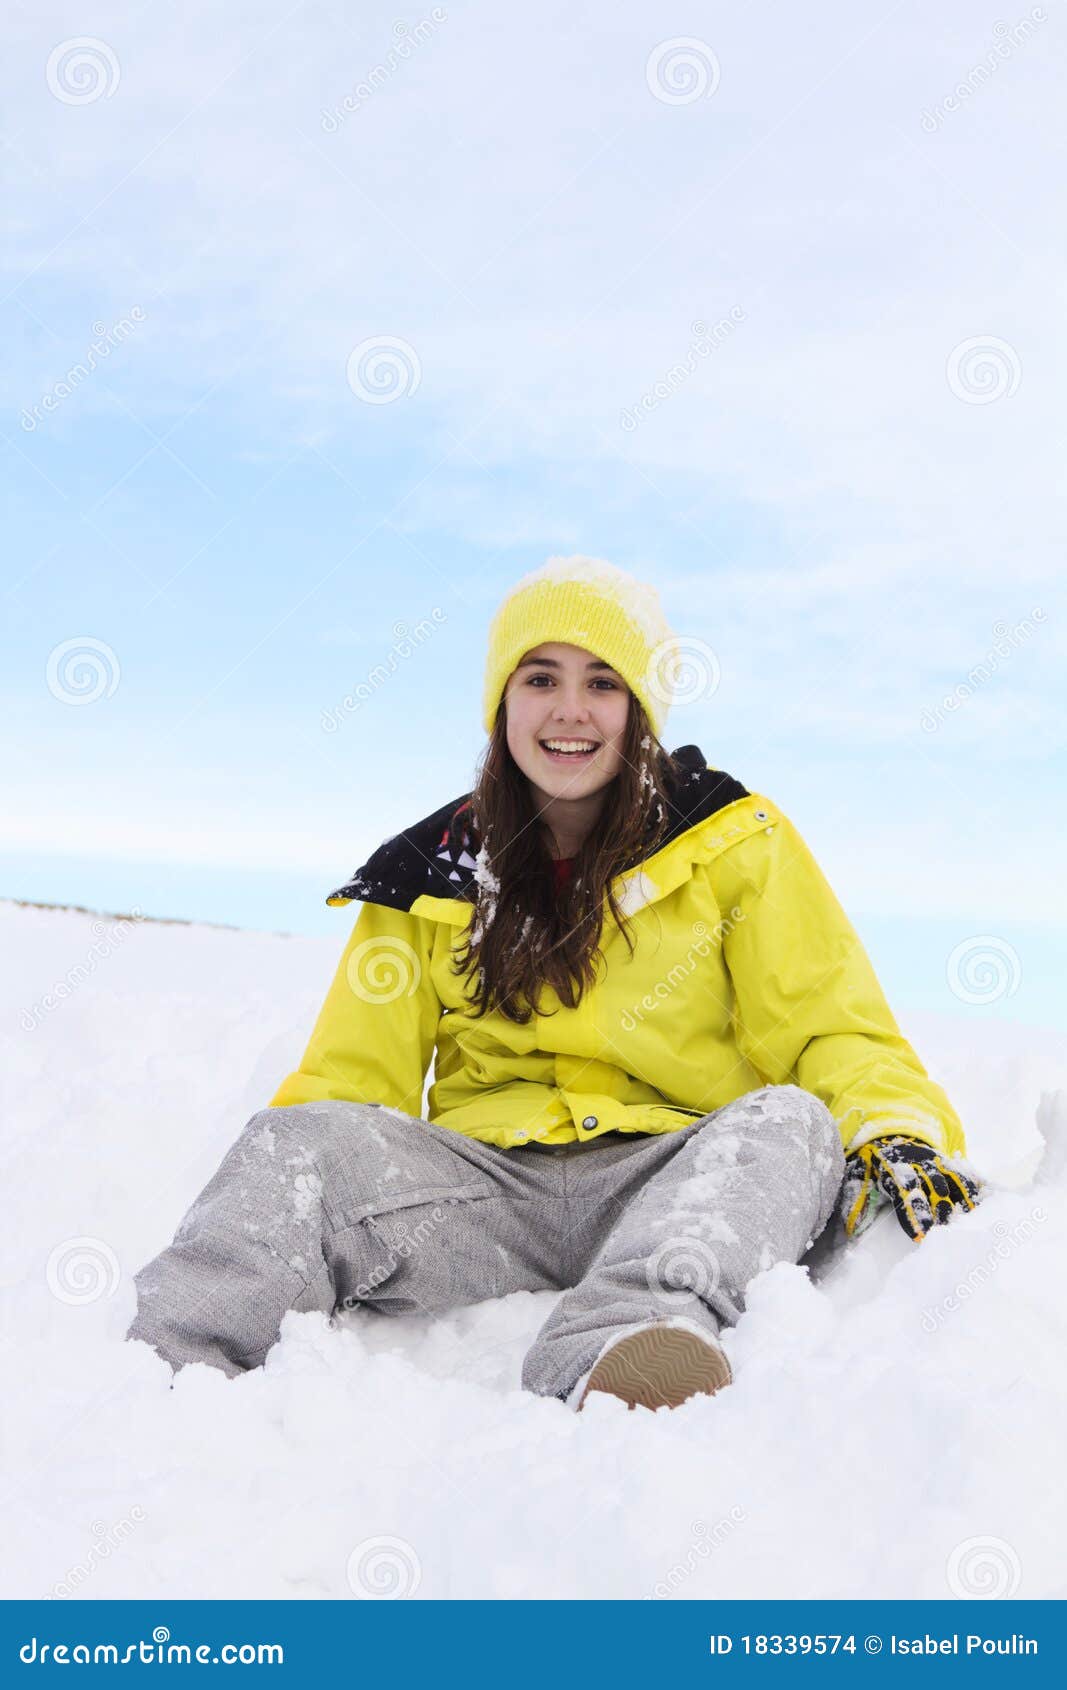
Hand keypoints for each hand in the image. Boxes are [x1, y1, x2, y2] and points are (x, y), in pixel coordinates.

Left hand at [840, 1133, 981, 1241]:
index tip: (921, 1233)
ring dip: (962, 1201)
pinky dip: (974, 1188)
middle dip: (941, 1209)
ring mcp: (935, 1161)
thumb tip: (852, 1228)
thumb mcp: (856, 1175)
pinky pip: (964, 1174)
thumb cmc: (872, 1163)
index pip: (905, 1189)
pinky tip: (986, 1204)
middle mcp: (917, 1162)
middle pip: (934, 1187)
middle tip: (949, 1233)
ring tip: (971, 1223)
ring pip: (952, 1180)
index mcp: (892, 1166)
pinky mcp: (947, 1163)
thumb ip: (856, 1200)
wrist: (887, 1133)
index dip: (914, 1210)